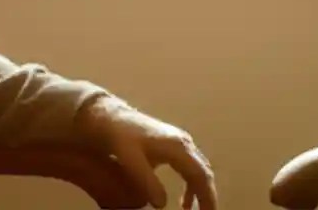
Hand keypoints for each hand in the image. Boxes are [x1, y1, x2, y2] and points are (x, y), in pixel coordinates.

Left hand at [76, 96, 216, 209]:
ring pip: (199, 169)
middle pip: (204, 173)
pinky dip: (191, 185)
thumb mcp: (131, 161)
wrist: (110, 116)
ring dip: (200, 191)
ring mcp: (180, 142)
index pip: (200, 176)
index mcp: (177, 148)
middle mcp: (184, 143)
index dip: (206, 198)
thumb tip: (162, 205)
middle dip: (207, 197)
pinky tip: (183, 199)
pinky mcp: (173, 144)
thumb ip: (147, 182)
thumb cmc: (120, 138)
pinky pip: (190, 167)